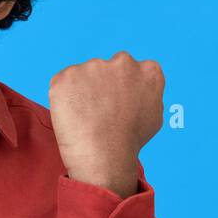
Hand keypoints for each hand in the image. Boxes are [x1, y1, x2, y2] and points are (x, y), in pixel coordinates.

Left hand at [49, 51, 164, 195]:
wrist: (105, 154)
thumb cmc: (129, 142)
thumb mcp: (155, 116)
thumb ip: (148, 95)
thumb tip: (137, 91)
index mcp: (148, 71)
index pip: (130, 70)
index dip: (119, 87)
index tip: (114, 102)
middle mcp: (123, 62)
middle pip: (105, 67)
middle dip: (99, 84)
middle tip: (96, 111)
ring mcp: (94, 66)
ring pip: (83, 75)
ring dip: (81, 91)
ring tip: (84, 118)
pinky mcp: (68, 75)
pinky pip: (62, 83)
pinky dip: (63, 98)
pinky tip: (71, 117)